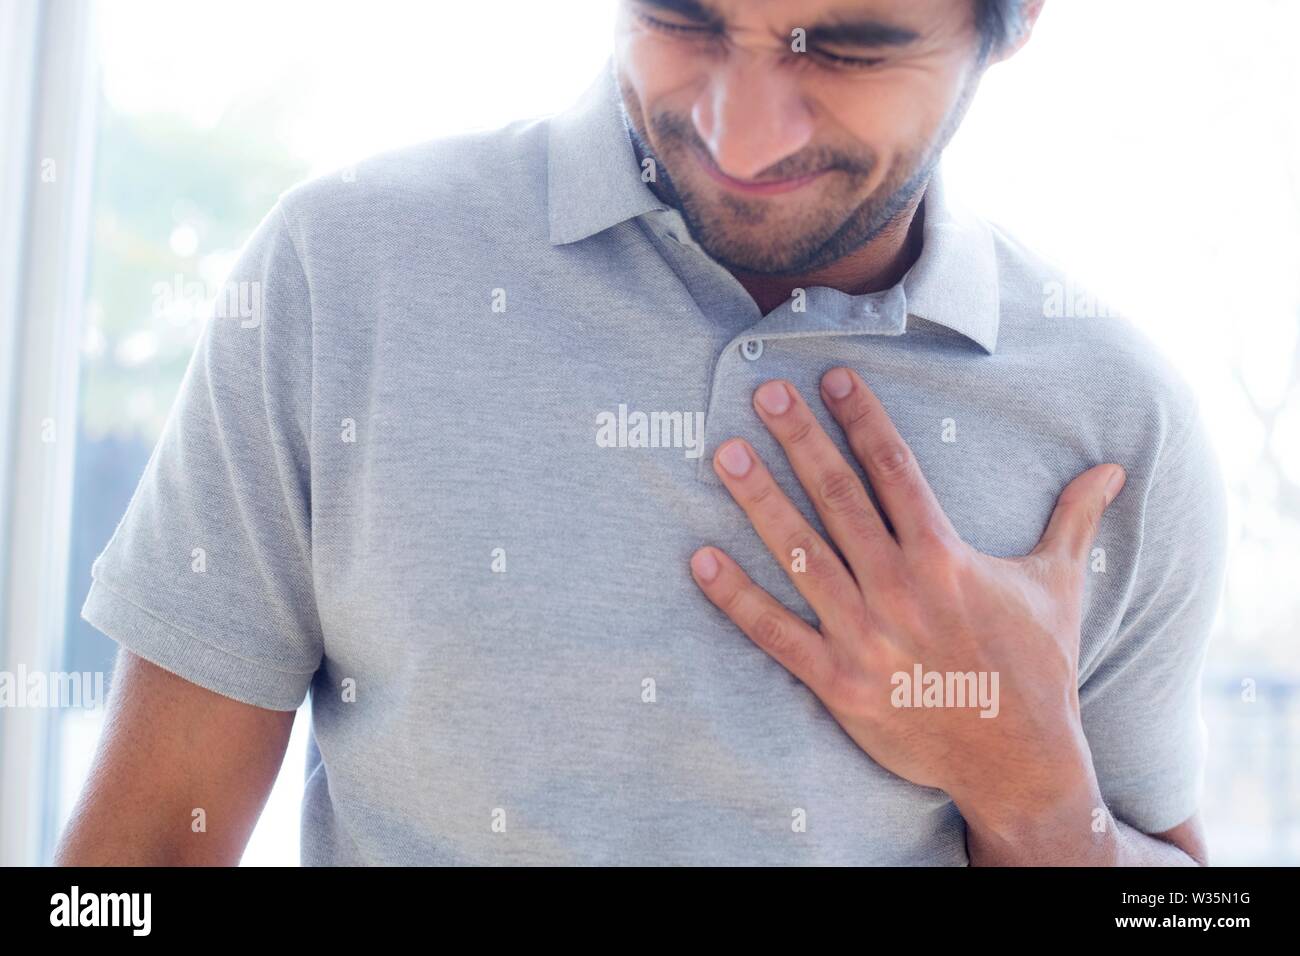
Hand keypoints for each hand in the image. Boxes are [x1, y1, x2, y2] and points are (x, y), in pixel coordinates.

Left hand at [689, 367, 1125, 834]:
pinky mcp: (837, 683)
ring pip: (800, 553)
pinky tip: (699, 560)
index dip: (862, 418)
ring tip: (725, 452)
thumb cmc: (1038, 668)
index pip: (895, 469)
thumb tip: (1112, 468)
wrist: (1020, 760)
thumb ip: (1074, 520)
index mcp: (945, 556)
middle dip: (800, 439)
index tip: (832, 377)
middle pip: (838, 496)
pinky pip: (776, 633)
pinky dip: (736, 599)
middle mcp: (899, 587)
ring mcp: (864, 635)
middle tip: (763, 392)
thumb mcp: (1059, 587)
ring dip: (759, 500)